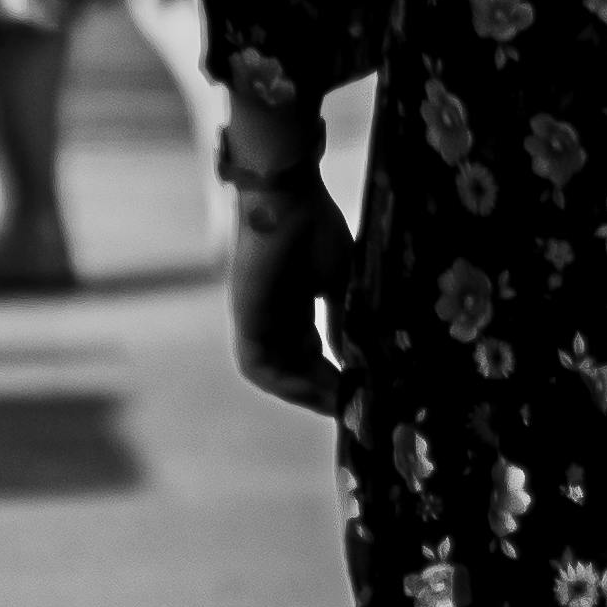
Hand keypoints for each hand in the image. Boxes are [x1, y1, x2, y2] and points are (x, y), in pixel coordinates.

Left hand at [228, 178, 355, 415]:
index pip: (313, 354)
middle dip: (324, 392)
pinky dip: (283, 382)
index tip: (361, 393)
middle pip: (296, 369)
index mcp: (295, 306)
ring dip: (304, 393)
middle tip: (355, 410)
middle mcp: (273, 318)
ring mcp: (256, 319)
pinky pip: (257, 366)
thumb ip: (341, 318)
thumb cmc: (314, 226)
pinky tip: (312, 392)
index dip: (335, 376)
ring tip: (336, 406)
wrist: (287, 196)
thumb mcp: (337, 281)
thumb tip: (351, 353)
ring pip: (276, 373)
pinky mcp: (245, 318)